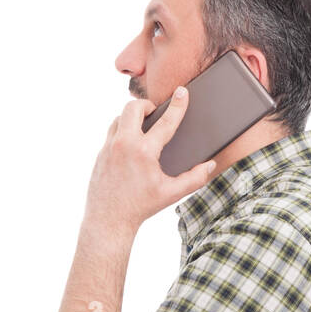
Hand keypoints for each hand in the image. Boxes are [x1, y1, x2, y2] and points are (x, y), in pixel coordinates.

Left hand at [83, 87, 216, 230]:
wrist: (109, 219)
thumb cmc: (141, 207)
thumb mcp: (171, 194)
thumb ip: (194, 179)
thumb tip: (210, 166)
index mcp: (144, 153)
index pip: (165, 122)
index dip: (177, 106)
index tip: (182, 92)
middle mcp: (124, 145)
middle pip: (133, 107)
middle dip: (146, 105)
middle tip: (156, 112)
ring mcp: (109, 147)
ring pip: (119, 117)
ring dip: (132, 117)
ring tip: (144, 127)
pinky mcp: (100, 153)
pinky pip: (112, 132)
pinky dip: (123, 131)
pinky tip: (132, 141)